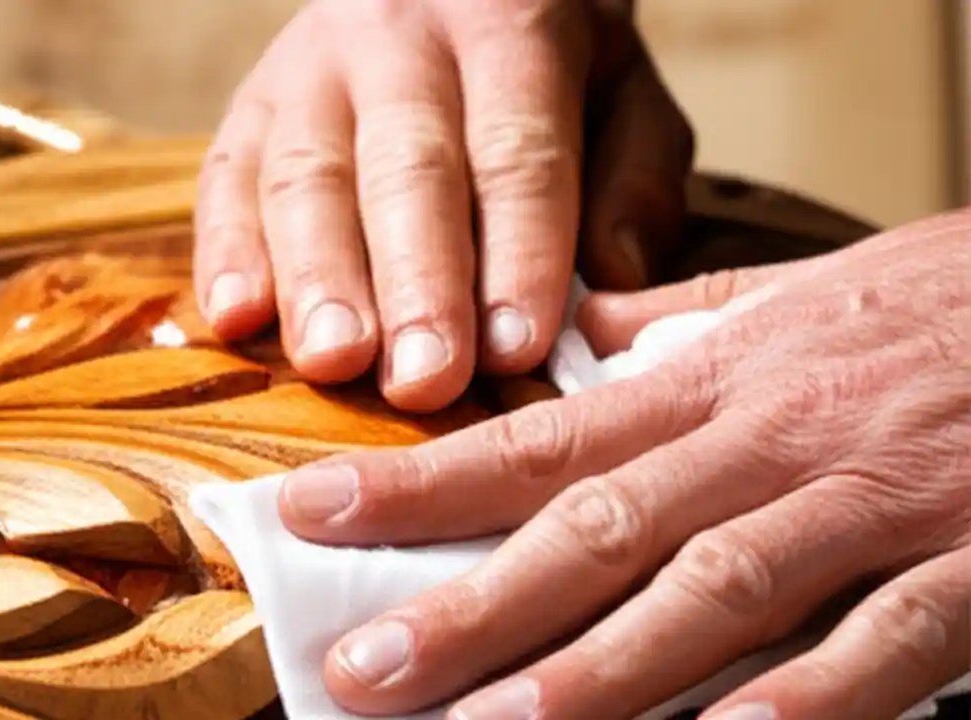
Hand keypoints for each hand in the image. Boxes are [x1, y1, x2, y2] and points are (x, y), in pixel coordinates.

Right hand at [194, 0, 693, 411]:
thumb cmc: (542, 67)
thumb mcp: (621, 90)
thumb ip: (634, 179)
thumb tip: (612, 279)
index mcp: (508, 28)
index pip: (516, 152)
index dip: (518, 253)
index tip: (516, 349)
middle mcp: (398, 41)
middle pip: (406, 169)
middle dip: (416, 282)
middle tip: (423, 380)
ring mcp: (310, 70)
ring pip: (307, 175)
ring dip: (317, 277)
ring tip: (333, 362)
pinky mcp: (250, 106)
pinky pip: (226, 177)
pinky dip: (227, 252)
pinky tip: (236, 320)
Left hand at [277, 211, 970, 718]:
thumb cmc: (937, 303)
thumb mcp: (794, 293)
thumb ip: (682, 318)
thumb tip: (587, 328)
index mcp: (716, 380)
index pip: (539, 437)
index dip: (419, 482)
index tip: (312, 513)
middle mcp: (770, 441)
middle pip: (597, 531)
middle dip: (474, 607)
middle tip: (364, 671)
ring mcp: (869, 504)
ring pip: (712, 594)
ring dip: (598, 673)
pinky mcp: (969, 564)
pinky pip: (875, 649)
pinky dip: (797, 702)